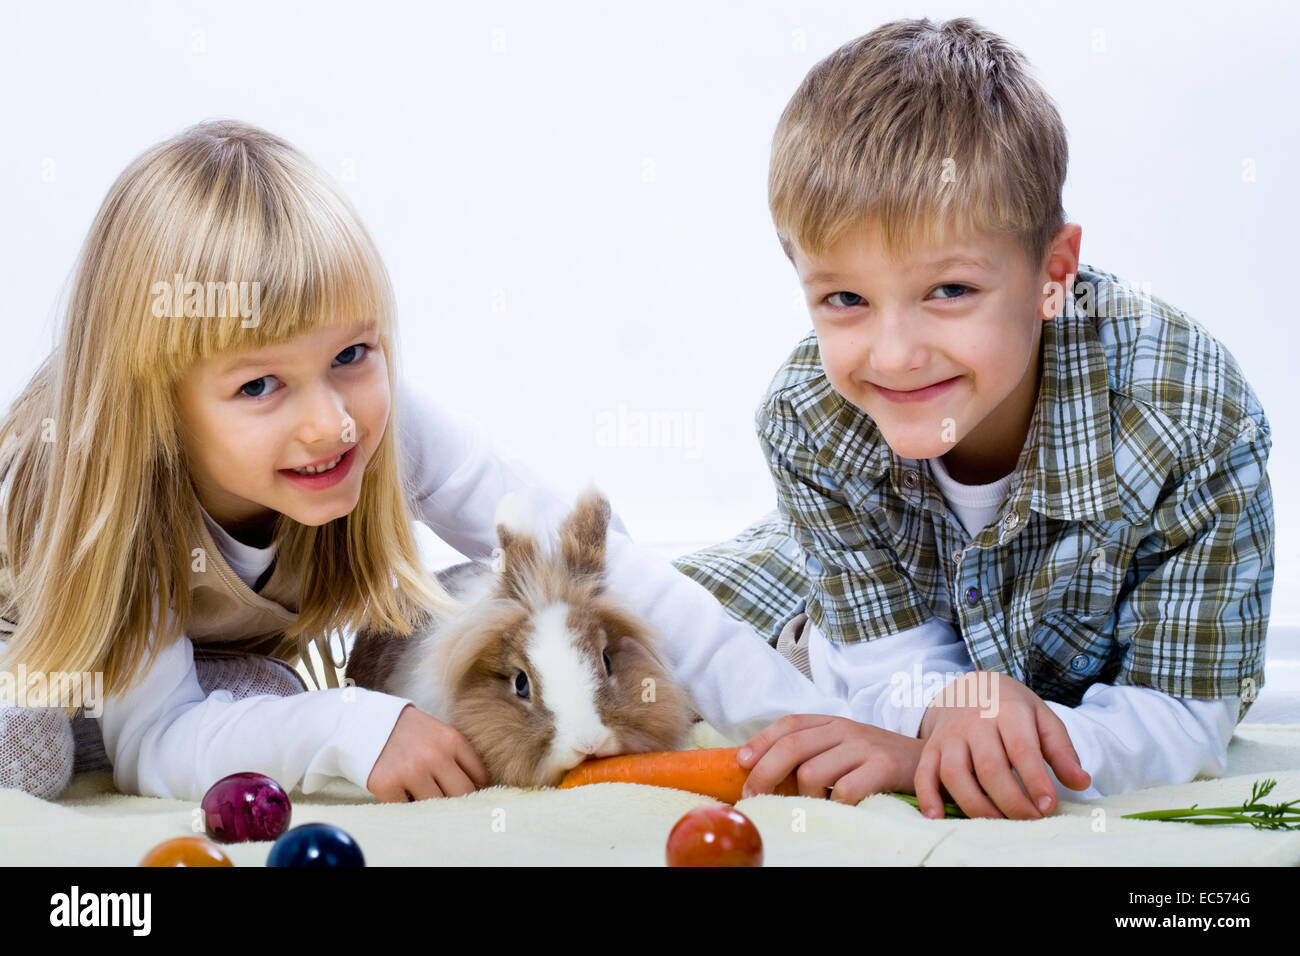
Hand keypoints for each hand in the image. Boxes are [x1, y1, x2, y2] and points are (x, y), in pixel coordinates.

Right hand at [366, 704, 490, 800]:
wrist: (365, 723)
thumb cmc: (408, 732)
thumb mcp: (439, 733)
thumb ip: (458, 755)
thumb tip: (480, 787)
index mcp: (451, 740)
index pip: (479, 776)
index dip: (475, 786)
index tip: (467, 791)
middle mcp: (434, 755)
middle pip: (462, 794)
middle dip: (458, 800)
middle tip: (448, 800)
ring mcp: (410, 771)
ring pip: (436, 806)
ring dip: (431, 804)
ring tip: (422, 792)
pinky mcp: (387, 785)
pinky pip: (407, 809)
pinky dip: (407, 806)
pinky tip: (402, 793)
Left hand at [737, 714, 924, 804]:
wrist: (928, 760)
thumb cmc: (876, 759)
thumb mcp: (843, 746)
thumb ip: (812, 751)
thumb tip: (763, 770)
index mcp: (831, 721)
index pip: (789, 724)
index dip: (761, 741)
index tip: (741, 762)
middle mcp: (845, 729)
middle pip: (793, 746)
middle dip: (766, 772)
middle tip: (755, 795)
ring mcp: (864, 747)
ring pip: (812, 772)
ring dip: (802, 795)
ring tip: (807, 805)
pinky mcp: (882, 767)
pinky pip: (844, 790)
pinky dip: (832, 805)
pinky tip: (835, 809)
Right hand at [914, 671, 1091, 819]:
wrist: (969, 685)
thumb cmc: (1011, 707)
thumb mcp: (1042, 718)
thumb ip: (1060, 750)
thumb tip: (1081, 782)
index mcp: (1007, 711)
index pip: (1021, 749)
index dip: (1035, 781)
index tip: (1048, 806)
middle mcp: (975, 722)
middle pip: (989, 767)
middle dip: (1011, 801)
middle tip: (1030, 820)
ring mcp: (950, 735)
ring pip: (955, 774)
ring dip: (976, 805)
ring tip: (998, 824)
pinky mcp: (931, 747)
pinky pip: (924, 772)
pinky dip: (927, 796)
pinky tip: (937, 817)